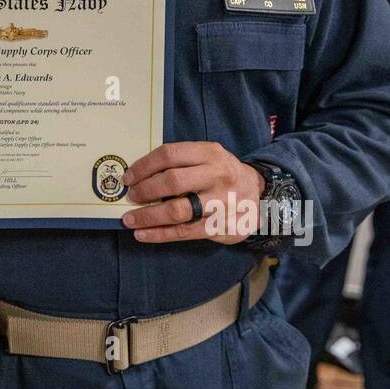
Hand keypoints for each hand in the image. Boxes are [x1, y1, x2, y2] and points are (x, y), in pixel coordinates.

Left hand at [121, 141, 263, 244]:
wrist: (260, 195)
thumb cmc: (222, 174)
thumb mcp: (208, 157)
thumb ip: (181, 162)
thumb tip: (139, 175)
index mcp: (209, 153)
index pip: (170, 155)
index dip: (144, 166)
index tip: (128, 177)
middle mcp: (217, 175)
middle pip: (172, 182)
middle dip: (145, 190)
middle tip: (131, 196)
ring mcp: (221, 202)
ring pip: (177, 211)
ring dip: (148, 216)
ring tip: (130, 220)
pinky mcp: (222, 226)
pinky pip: (185, 232)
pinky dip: (160, 234)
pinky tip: (143, 234)